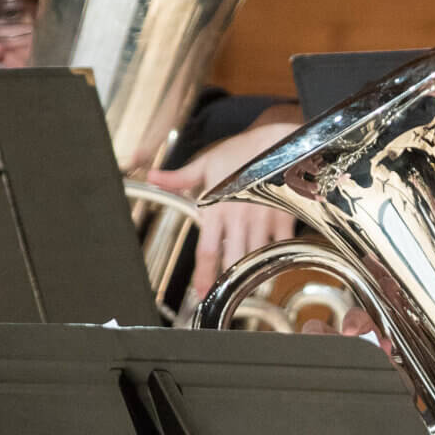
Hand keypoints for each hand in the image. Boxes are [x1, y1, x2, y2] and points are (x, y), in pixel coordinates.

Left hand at [142, 119, 299, 298]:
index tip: (202, 292)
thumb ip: (178, 178)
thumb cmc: (238, 152)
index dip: (204, 274)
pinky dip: (276, 259)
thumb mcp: (205, 163)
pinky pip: (280, 245)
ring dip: (253, 275)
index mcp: (216, 207)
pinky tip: (272, 268)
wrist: (274, 139)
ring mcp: (262, 217)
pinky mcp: (283, 215)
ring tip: (250, 287)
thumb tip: (152, 177)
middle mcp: (238, 216)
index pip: (207, 249)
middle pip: (233, 259)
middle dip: (230, 280)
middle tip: (227, 294)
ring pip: (256, 257)